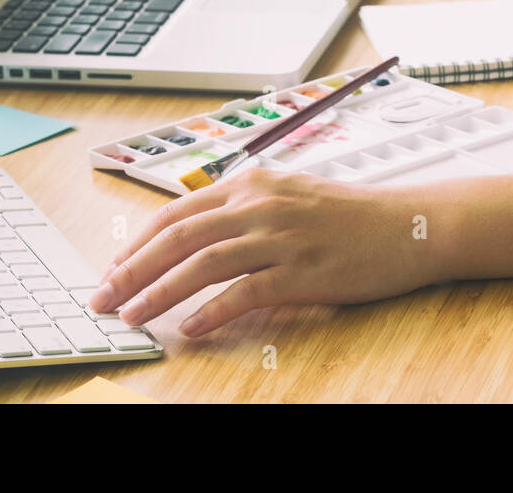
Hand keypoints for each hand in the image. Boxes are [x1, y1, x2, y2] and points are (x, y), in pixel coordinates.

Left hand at [88, 168, 430, 336]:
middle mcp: (261, 204)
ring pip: (202, 264)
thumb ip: (245, 208)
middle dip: (132, 269)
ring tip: (133, 316)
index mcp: (253, 183)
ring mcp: (282, 237)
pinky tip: (191, 329)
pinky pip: (244, 293)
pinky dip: (212, 312)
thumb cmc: (352, 215)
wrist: (409, 225)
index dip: (138, 243)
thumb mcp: (290, 194)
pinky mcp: (303, 271)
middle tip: (103, 297)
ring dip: (159, 293)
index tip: (114, 269)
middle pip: (179, 237)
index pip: (177, 212)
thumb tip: (195, 236)